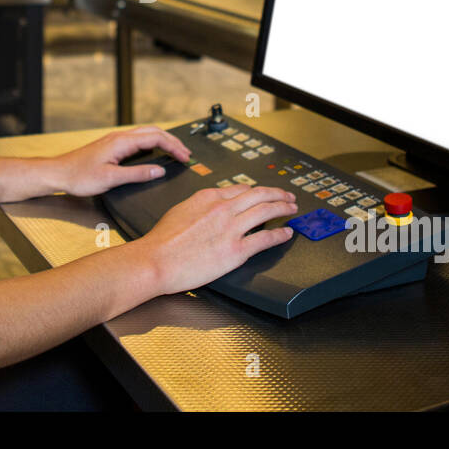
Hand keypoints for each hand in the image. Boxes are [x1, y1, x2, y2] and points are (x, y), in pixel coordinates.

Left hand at [53, 125, 192, 197]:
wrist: (59, 173)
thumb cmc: (79, 176)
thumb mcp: (110, 179)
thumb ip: (137, 174)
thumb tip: (159, 171)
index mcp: (121, 142)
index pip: (156, 138)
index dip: (174, 147)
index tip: (185, 157)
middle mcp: (120, 137)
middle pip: (153, 132)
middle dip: (172, 141)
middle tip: (186, 154)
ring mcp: (115, 140)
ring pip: (146, 134)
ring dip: (163, 141)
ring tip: (175, 152)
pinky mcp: (112, 146)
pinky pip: (138, 140)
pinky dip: (152, 144)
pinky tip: (155, 153)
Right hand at [139, 185, 296, 295]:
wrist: (156, 260)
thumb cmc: (162, 240)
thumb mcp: (181, 209)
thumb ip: (201, 205)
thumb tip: (212, 205)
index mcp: (209, 197)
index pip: (240, 189)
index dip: (257, 191)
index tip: (263, 193)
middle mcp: (223, 209)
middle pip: (259, 195)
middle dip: (278, 194)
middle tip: (287, 196)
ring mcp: (231, 229)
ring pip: (266, 211)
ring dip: (283, 208)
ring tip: (292, 209)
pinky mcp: (236, 250)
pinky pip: (265, 238)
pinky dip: (280, 234)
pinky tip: (286, 233)